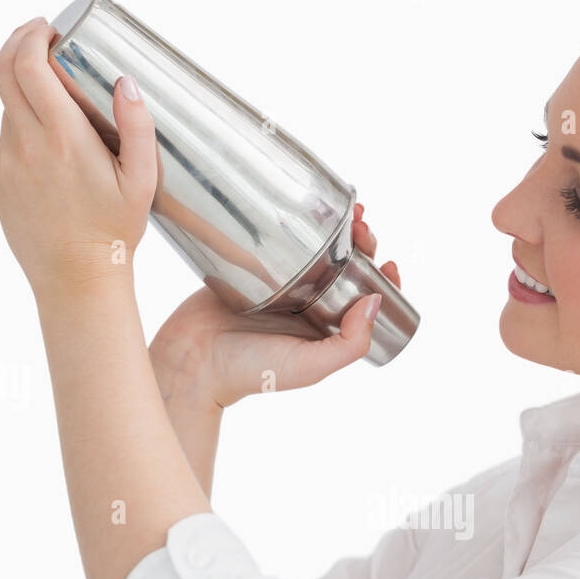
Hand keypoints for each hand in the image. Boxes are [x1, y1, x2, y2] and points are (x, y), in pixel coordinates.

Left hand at [0, 17, 156, 301]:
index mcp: (62, 137)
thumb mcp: (142, 181)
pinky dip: (24, 128)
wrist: (76, 279)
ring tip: (57, 104)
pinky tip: (50, 149)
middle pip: (3, 70)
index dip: (32, 35)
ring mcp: (6, 161)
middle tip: (41, 39)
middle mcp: (25, 143)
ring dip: (25, 92)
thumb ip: (137, 126)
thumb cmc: (113, 232)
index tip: (48, 29)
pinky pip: (7, 139)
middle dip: (18, 43)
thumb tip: (126, 82)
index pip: (27, 64)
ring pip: (7, 107)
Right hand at [149, 203, 400, 405]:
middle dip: (361, 246)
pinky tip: (307, 206)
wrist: (190, 361)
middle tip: (362, 226)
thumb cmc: (248, 372)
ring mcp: (280, 286)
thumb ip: (348, 344)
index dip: (382, 281)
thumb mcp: (309, 367)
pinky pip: (282, 243)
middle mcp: (306, 308)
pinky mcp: (252, 268)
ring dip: (335, 230)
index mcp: (324, 331)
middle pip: (345, 268)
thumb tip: (377, 302)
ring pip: (318, 251)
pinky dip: (298, 224)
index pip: (365, 302)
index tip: (389, 262)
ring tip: (344, 211)